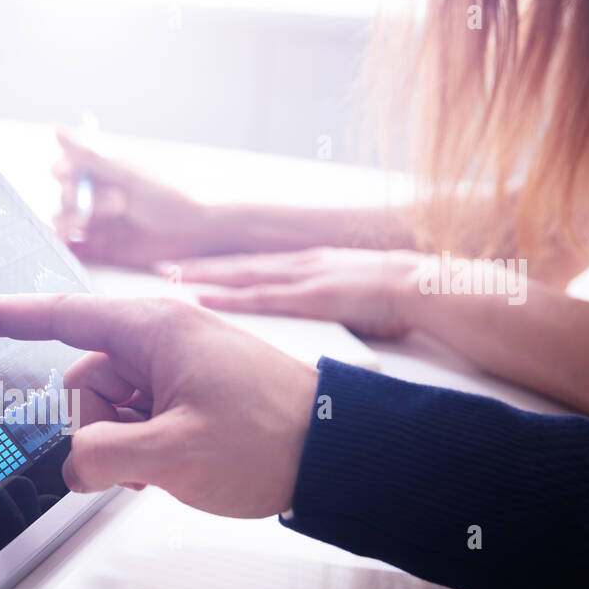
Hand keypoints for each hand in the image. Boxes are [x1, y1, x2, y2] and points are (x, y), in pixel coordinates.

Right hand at [0, 293, 318, 517]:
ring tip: (166, 465)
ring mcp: (176, 368)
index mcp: (153, 329)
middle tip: (138, 459)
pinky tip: (171, 465)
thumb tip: (70, 465)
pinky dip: (141, 446)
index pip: (61, 317)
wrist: (337, 453)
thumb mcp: (172, 454)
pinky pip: (137, 417)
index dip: (5, 318)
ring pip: (108, 407)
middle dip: (93, 428)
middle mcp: (161, 340)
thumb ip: (101, 458)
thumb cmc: (271, 437)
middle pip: (83, 381)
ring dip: (121, 444)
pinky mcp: (189, 394)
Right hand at [52, 131, 216, 267]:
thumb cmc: (169, 196)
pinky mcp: (102, 248)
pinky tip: (79, 241)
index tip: (72, 175)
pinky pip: (75, 247)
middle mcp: (97, 194)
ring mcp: (99, 222)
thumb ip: (90, 157)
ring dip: (71, 220)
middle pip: (63, 195)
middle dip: (77, 198)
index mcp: (102, 171)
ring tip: (94, 222)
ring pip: (64, 221)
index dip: (63, 171)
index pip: (65, 168)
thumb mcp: (128, 175)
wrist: (197, 232)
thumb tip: (55, 130)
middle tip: (114, 201)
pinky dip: (70, 245)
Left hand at [166, 246, 430, 338]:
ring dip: (201, 278)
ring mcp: (304, 278)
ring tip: (166, 279)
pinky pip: (258, 299)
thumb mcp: (357, 295)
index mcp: (312, 265)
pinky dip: (225, 300)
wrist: (430, 288)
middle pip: (237, 266)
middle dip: (198, 267)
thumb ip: (330, 304)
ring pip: (239, 277)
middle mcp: (301, 264)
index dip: (218, 268)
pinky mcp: (310, 297)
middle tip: (159, 268)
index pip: (255, 267)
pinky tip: (197, 302)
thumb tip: (311, 324)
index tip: (186, 269)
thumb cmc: (401, 299)